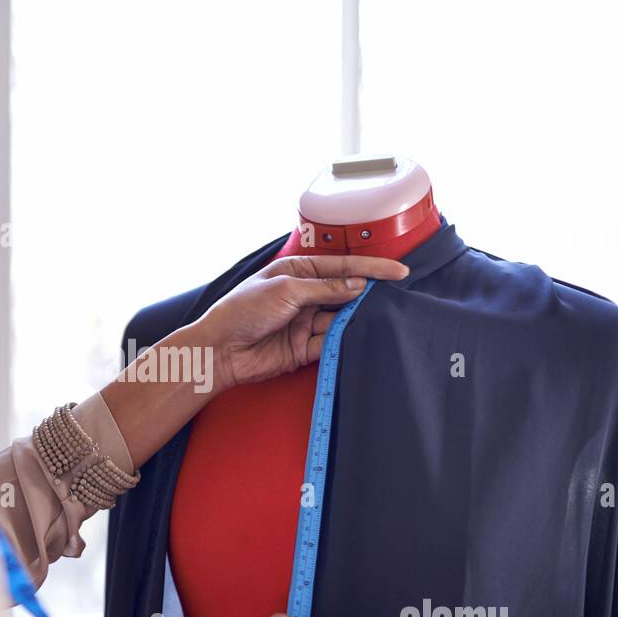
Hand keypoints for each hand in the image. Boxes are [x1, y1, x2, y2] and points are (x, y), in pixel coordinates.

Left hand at [193, 254, 407, 390]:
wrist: (220, 349)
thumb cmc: (243, 310)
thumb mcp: (286, 289)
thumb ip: (325, 288)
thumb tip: (358, 285)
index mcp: (297, 271)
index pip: (341, 267)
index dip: (370, 268)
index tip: (397, 271)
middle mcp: (303, 296)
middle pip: (344, 293)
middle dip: (367, 294)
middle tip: (395, 294)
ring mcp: (304, 323)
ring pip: (341, 319)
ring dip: (356, 318)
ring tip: (378, 315)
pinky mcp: (303, 349)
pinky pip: (331, 343)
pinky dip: (343, 340)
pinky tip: (357, 335)